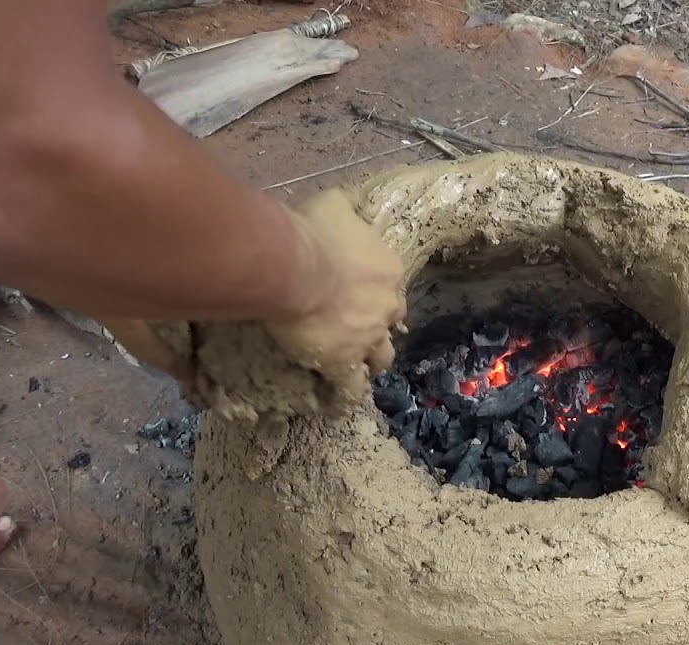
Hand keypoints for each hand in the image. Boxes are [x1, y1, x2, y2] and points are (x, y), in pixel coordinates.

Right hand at [269, 188, 405, 405]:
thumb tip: (349, 201)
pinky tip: (338, 400)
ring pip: (380, 357)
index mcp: (388, 270)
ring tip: (355, 364)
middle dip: (379, 326)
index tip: (360, 295)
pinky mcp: (344, 362)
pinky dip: (346, 394)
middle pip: (392, 323)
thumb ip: (347, 207)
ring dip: (370, 360)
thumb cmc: (313, 232)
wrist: (296, 266)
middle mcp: (386, 306)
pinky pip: (351, 388)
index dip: (376, 292)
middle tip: (358, 329)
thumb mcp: (335, 204)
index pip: (389, 286)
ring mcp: (368, 337)